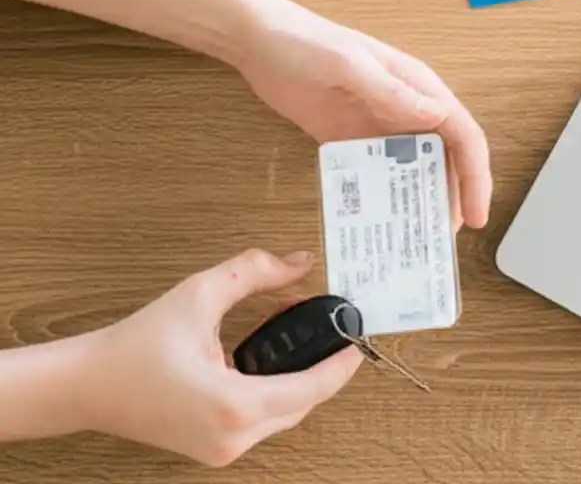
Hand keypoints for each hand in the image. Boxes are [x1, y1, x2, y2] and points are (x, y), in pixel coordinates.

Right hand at [79, 249, 361, 466]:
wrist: (88, 385)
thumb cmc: (137, 344)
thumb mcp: (200, 294)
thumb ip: (254, 272)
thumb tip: (298, 262)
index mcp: (234, 405)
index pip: (312, 388)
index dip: (341, 365)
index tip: (360, 340)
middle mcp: (234, 437)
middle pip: (304, 402)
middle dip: (321, 367)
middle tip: (331, 331)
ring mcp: (224, 451)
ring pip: (285, 415)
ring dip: (297, 380)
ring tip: (301, 340)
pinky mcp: (215, 452)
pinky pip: (262, 422)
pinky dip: (274, 394)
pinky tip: (273, 362)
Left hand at [235, 0, 491, 229]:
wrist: (259, 43)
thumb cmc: (305, 44)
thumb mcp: (349, 64)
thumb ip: (391, 91)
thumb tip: (438, 115)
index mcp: (419, 86)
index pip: (463, 134)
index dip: (475, 176)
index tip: (475, 214)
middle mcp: (409, 108)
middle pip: (448, 158)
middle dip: (455, 197)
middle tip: (446, 239)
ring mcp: (382, 126)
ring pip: (417, 170)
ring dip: (423, 202)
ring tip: (421, 240)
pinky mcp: (354, 141)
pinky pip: (380, 175)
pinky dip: (388, 199)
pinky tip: (384, 223)